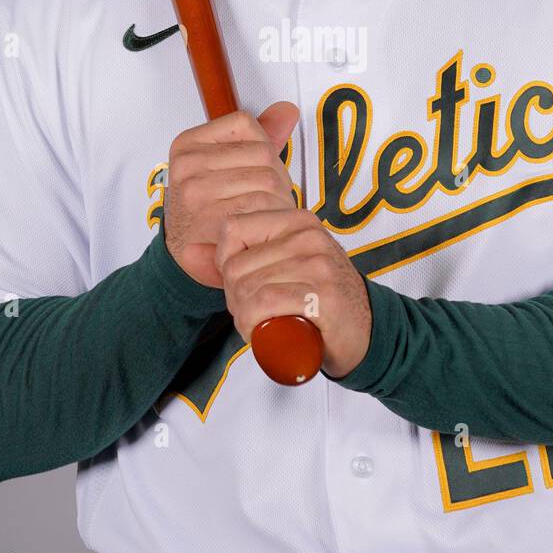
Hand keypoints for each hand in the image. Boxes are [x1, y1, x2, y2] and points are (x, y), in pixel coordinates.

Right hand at [163, 101, 299, 287]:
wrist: (189, 260)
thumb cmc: (212, 211)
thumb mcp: (232, 167)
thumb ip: (260, 138)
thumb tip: (287, 110)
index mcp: (189, 144)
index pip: (245, 123)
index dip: (262, 149)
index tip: (251, 171)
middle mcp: (187, 165)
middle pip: (262, 155)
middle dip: (274, 182)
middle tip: (263, 203)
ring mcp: (193, 192)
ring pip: (266, 183)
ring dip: (274, 204)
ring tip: (260, 217)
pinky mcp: (205, 222)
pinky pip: (258, 212)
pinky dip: (266, 223)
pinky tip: (255, 230)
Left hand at [214, 206, 372, 378]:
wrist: (366, 331)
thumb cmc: (317, 300)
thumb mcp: (279, 267)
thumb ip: (235, 258)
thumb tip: (187, 253)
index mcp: (297, 220)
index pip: (233, 228)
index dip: (226, 263)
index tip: (242, 283)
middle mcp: (309, 235)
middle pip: (236, 266)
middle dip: (235, 298)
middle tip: (255, 314)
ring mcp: (318, 263)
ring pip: (247, 288)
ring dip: (245, 317)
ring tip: (263, 324)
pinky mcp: (323, 294)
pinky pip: (266, 304)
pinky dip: (256, 325)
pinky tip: (268, 332)